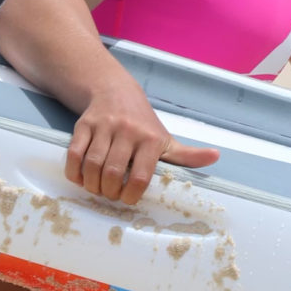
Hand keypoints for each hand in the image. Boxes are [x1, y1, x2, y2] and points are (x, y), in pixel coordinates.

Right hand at [65, 86, 218, 204]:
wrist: (115, 91)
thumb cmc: (143, 123)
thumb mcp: (166, 138)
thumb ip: (187, 154)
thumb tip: (216, 157)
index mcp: (150, 139)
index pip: (140, 176)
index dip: (131, 195)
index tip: (128, 200)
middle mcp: (127, 131)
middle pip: (113, 173)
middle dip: (109, 192)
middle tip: (111, 195)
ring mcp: (104, 127)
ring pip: (92, 165)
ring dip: (92, 185)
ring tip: (97, 189)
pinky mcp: (84, 125)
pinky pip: (74, 154)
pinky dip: (75, 172)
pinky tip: (81, 178)